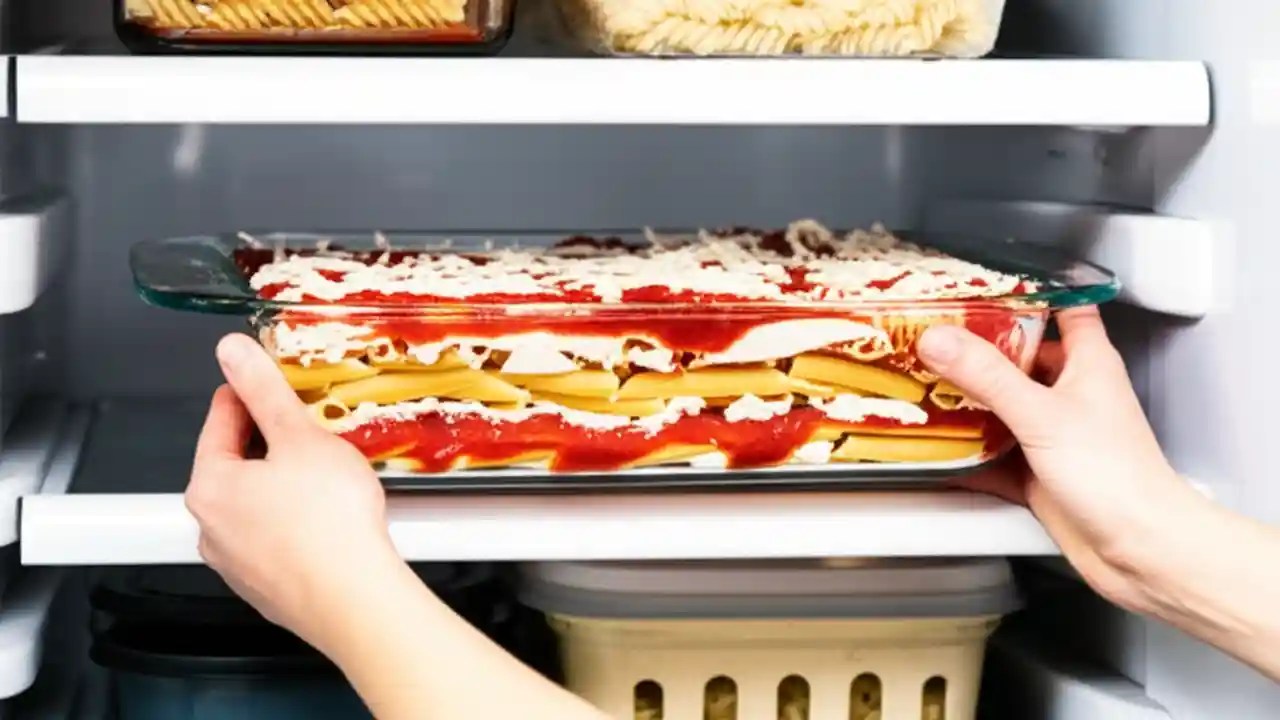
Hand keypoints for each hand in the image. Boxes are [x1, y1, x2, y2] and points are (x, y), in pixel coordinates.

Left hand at [186, 333, 398, 652]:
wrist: (355, 599)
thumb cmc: (328, 525)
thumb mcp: (301, 437)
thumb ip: (265, 390)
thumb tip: (233, 352)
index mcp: (210, 484)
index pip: (221, 417)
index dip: (251, 392)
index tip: (273, 381)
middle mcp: (212, 527)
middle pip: (237, 462)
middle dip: (274, 442)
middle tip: (313, 432)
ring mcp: (237, 562)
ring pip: (257, 504)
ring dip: (285, 484)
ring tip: (328, 478)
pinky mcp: (266, 587)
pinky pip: (277, 538)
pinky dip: (297, 522)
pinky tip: (329, 519)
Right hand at [918, 307, 1202, 610]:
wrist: (1139, 548)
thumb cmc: (1118, 477)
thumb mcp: (1042, 414)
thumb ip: (987, 375)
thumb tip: (941, 340)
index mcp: (1089, 363)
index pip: (1064, 308)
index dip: (1029, 293)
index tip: (984, 286)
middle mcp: (1072, 395)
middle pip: (1020, 358)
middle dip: (979, 350)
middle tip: (935, 338)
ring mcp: (1054, 435)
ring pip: (1003, 406)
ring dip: (969, 401)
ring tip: (925, 386)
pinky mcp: (1039, 474)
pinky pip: (994, 454)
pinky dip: (968, 452)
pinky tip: (940, 449)